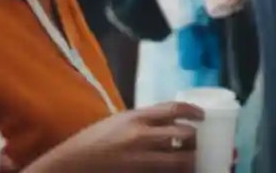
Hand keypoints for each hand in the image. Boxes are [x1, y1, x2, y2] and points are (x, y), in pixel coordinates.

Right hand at [26, 102, 203, 171]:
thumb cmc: (94, 140)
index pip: (173, 109)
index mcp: (136, 117)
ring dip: (191, 160)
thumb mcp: (119, 121)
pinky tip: (178, 171)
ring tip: (195, 160)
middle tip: (202, 143)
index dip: (193, 111)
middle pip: (183, 134)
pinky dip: (174, 172)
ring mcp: (140, 158)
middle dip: (197, 139)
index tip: (202, 116)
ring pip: (179, 160)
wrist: (73, 163)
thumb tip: (170, 120)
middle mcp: (141, 135)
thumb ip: (143, 120)